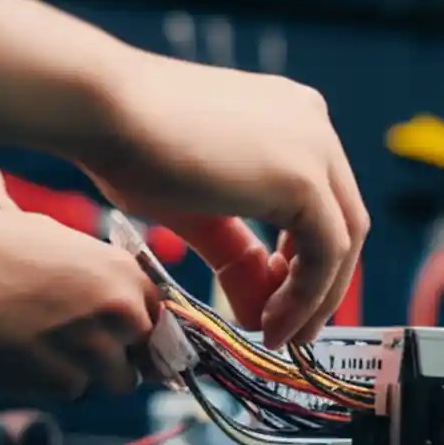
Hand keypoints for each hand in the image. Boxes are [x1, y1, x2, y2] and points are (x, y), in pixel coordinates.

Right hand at [0, 192, 158, 397]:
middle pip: (145, 354)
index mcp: (122, 270)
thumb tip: (115, 301)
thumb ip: (93, 275)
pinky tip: (12, 352)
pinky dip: (48, 382)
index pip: (158, 315)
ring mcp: (92, 348)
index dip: (137, 327)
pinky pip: (70, 392)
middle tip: (71, 342)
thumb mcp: (51, 241)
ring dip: (84, 371)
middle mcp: (119, 310)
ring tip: (36, 343)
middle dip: (117, 353)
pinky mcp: (57, 380)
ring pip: (112, 380)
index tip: (119, 335)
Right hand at [75, 52, 368, 348]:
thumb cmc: (131, 146)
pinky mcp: (306, 177)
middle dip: (320, 284)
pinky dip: (306, 296)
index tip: (278, 300)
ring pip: (343, 239)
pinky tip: (271, 323)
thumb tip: (258, 311)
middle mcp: (314, 124)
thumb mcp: (200, 209)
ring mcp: (316, 146)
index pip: (322, 201)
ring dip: (315, 298)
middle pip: (343, 220)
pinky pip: (327, 252)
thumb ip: (236, 254)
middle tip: (292, 329)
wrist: (100, 109)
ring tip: (279, 335)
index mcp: (291, 117)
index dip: (306, 260)